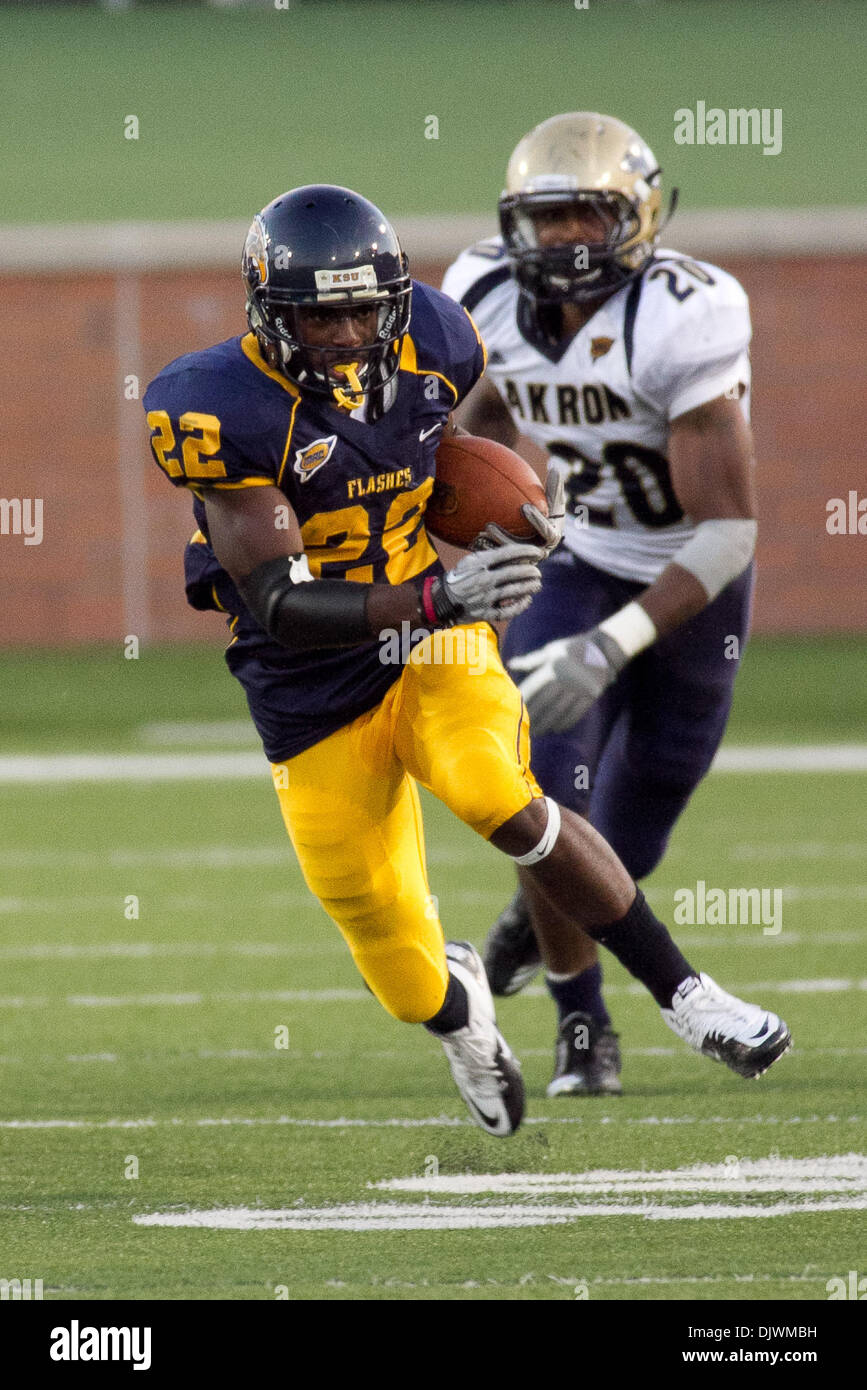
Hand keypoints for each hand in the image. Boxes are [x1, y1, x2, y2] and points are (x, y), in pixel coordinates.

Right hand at [429, 542, 542, 625]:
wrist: (442, 600)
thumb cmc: (460, 578)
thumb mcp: (470, 561)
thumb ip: (490, 556)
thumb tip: (514, 552)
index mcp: (479, 564)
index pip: (507, 553)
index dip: (526, 551)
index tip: (538, 552)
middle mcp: (483, 579)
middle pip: (514, 572)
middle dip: (531, 571)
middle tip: (538, 571)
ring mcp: (484, 597)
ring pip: (514, 591)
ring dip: (529, 587)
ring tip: (537, 584)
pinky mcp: (484, 613)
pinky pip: (507, 611)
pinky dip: (519, 606)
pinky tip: (527, 600)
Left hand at [473, 469, 564, 556]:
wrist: (543, 535)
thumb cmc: (549, 514)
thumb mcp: (554, 502)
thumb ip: (555, 488)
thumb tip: (556, 468)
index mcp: (552, 537)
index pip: (546, 532)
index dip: (537, 521)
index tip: (525, 506)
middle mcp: (537, 552)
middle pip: (520, 549)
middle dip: (504, 539)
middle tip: (489, 526)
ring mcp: (523, 559)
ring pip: (504, 556)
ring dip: (489, 545)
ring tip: (475, 532)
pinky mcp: (511, 563)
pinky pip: (496, 559)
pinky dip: (485, 551)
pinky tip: (471, 541)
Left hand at [509, 625, 628, 734]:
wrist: (604, 648)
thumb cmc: (572, 648)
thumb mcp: (551, 650)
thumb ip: (531, 660)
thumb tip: (510, 664)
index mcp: (552, 668)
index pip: (533, 688)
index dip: (524, 701)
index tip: (514, 710)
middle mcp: (564, 681)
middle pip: (545, 704)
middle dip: (533, 717)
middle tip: (524, 728)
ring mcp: (578, 690)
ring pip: (559, 711)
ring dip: (546, 723)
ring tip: (537, 732)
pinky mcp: (590, 696)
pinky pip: (576, 713)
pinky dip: (565, 723)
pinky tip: (556, 729)